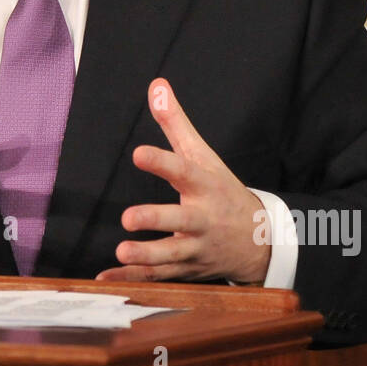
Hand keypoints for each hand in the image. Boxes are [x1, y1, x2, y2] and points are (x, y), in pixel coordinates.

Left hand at [95, 78, 270, 283]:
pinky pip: (159, 278)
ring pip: (171, 255)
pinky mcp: (187, 269)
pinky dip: (133, 280)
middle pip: (180, 220)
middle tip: (128, 218)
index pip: (184, 171)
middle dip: (156, 219)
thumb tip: (156, 85)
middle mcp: (202, 219)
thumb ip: (176, 123)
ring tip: (122, 251)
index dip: (161, 162)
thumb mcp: (203, 155)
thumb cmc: (222, 191)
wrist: (259, 241)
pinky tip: (107, 278)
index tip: (138, 154)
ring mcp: (196, 248)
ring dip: (146, 257)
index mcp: (204, 186)